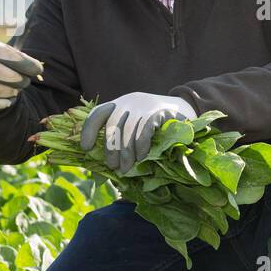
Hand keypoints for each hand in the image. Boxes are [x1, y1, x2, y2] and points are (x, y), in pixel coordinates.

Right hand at [0, 39, 43, 110]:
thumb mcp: (4, 54)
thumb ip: (19, 57)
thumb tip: (37, 68)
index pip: (1, 51)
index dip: (19, 60)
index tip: (36, 69)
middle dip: (16, 78)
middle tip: (26, 82)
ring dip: (10, 91)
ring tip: (17, 91)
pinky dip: (2, 102)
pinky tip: (9, 101)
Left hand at [79, 91, 197, 173]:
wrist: (184, 109)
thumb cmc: (156, 124)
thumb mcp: (135, 124)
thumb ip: (121, 135)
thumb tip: (105, 162)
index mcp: (119, 104)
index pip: (97, 114)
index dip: (89, 130)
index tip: (86, 148)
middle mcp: (129, 102)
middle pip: (112, 126)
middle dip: (110, 150)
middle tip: (113, 166)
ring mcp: (143, 106)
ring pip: (127, 132)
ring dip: (125, 153)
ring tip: (126, 168)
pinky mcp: (158, 112)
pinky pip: (144, 131)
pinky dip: (141, 146)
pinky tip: (141, 157)